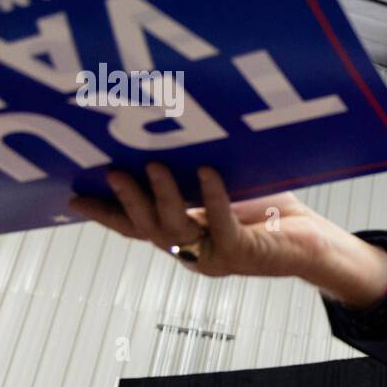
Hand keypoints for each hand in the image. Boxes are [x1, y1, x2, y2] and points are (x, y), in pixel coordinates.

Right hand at [67, 163, 386, 305]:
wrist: (314, 242)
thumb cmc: (269, 211)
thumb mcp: (223, 188)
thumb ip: (193, 172)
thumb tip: (162, 130)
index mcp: (182, 236)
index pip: (133, 227)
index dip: (103, 214)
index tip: (71, 197)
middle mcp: (192, 251)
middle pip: (147, 228)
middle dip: (125, 200)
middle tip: (109, 171)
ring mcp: (215, 256)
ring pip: (177, 227)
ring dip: (163, 194)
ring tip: (152, 165)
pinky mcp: (241, 253)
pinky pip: (221, 222)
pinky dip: (214, 195)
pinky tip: (207, 171)